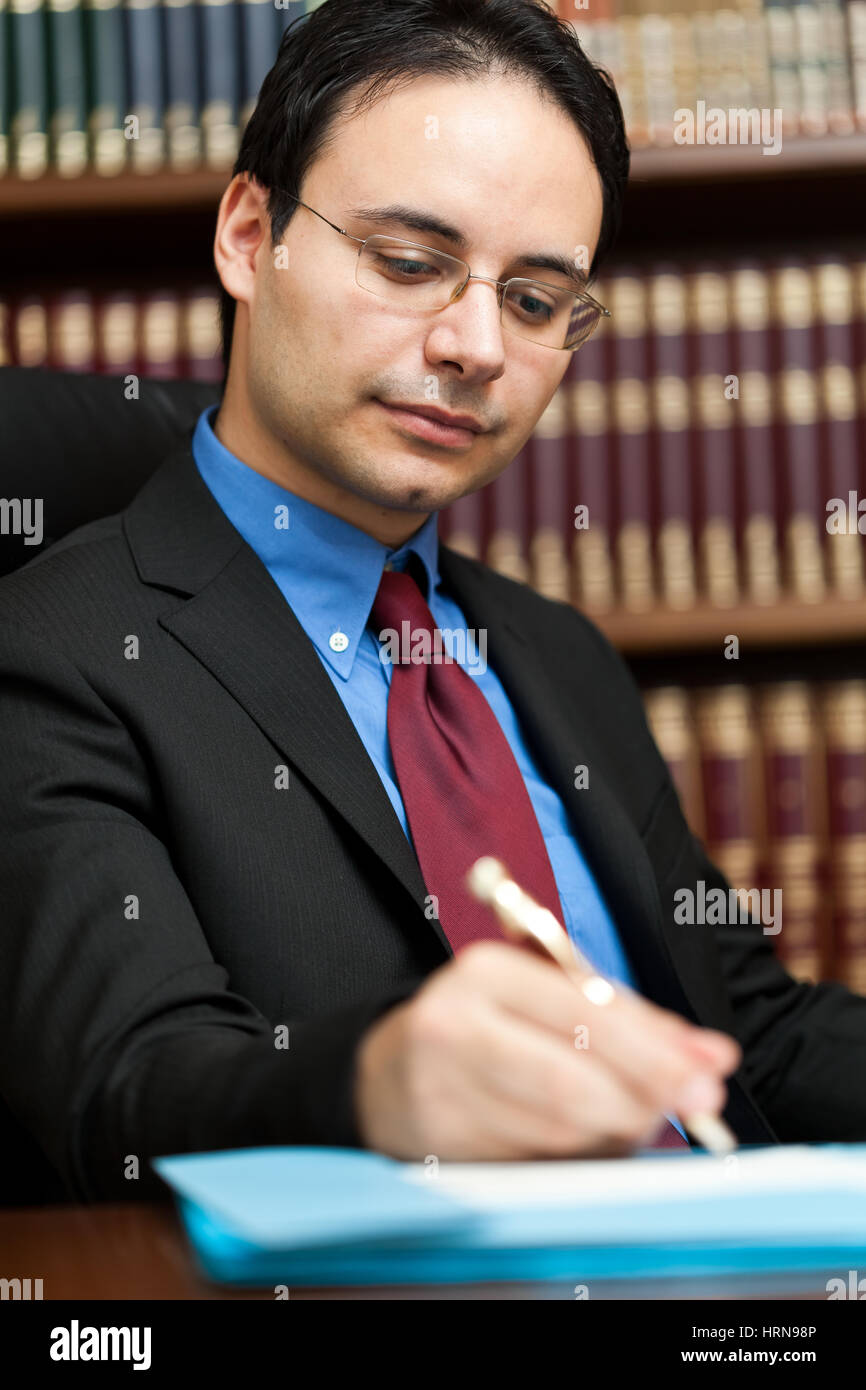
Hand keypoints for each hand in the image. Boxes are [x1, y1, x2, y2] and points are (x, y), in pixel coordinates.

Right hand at [353, 941, 740, 1159]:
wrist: (390, 1071)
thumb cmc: (489, 1025)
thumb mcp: (545, 995)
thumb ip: (629, 1020)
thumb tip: (710, 1056)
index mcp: (486, 971)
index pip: (584, 1016)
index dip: (655, 1052)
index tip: (710, 1073)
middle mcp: (454, 1026)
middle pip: (570, 1081)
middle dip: (644, 1100)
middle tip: (695, 1108)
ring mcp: (441, 1090)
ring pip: (559, 1130)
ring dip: (615, 1132)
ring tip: (636, 1117)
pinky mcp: (441, 1143)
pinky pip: (536, 1161)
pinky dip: (579, 1156)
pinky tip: (590, 1138)